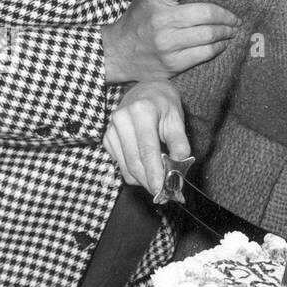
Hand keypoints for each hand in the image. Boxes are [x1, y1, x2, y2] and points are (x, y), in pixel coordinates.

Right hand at [101, 0, 238, 82]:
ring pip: (208, 34)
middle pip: (204, 13)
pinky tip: (221, 43)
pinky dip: (218, 47)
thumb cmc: (137, 20)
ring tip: (231, 29)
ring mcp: (166, 43)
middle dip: (226, 15)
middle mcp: (160, 19)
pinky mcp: (172, 63)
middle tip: (235, 16)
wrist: (118, 54)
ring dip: (226, 31)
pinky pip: (204, 53)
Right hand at [103, 79, 189, 195]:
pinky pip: (120, 164)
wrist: (146, 91)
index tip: (162, 191)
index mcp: (141, 112)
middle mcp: (121, 119)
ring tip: (158, 184)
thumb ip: (179, 143)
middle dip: (149, 182)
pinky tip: (146, 170)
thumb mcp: (177, 119)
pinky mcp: (107, 138)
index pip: (147, 150)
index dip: (154, 174)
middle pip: (134, 162)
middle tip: (164, 195)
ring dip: (142, 181)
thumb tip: (178, 169)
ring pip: (125, 167)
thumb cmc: (164, 105)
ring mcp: (111, 129)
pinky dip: (134, 173)